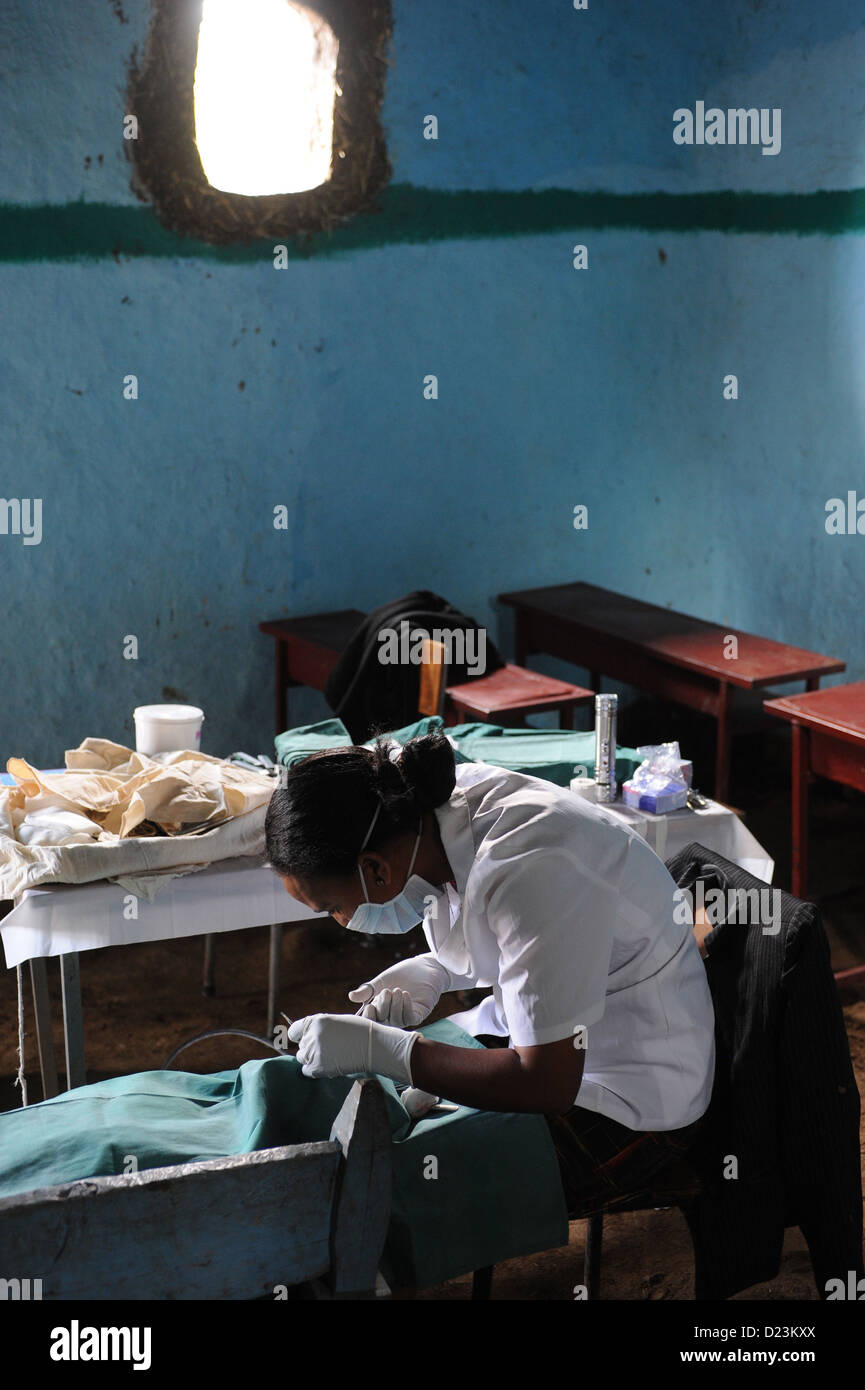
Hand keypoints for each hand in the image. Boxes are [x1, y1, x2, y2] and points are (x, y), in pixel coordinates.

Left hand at [286, 1013, 417, 1085]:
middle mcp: (311, 1036)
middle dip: (311, 1048)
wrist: (373, 1046)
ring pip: (303, 1058)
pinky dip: (316, 1069)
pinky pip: (307, 1071)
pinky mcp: (317, 1067)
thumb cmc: (358, 1032)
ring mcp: (313, 1052)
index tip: (305, 1039)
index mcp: (315, 1021)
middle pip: (301, 1046)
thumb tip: (305, 1038)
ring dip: (313, 1058)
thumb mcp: (336, 1021)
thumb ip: (319, 1028)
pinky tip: (330, 1064)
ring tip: (331, 1055)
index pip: (294, 1031)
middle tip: (329, 1048)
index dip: (300, 1035)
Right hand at [348, 954, 450, 1026]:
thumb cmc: (403, 973)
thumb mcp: (382, 981)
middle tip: (386, 991)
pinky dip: (406, 1008)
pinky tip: (405, 995)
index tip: (370, 1006)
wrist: (424, 966)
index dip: (368, 1018)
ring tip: (397, 990)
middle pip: (382, 1022)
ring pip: (396, 1021)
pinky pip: (410, 1019)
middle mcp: (391, 1016)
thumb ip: (368, 990)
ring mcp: (405, 1016)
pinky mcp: (419, 1014)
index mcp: (380, 1009)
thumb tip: (351, 997)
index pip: (370, 1020)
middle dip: (382, 1007)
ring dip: (395, 1006)